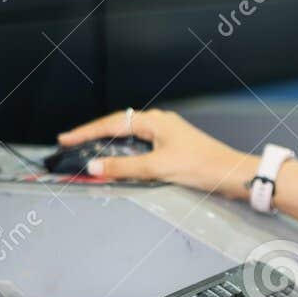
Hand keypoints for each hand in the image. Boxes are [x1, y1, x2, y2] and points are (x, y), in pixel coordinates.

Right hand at [57, 108, 254, 194]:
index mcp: (155, 121)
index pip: (112, 123)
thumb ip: (124, 167)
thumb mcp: (158, 167)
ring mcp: (166, 135)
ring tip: (87, 152)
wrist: (232, 174)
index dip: (87, 132)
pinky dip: (124, 153)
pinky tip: (117, 161)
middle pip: (119, 126)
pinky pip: (140, 147)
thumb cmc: (201, 166)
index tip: (65, 138)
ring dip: (109, 145)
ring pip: (130, 137)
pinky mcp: (172, 147)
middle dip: (94, 136)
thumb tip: (95, 167)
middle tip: (70, 144)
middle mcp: (160, 123)